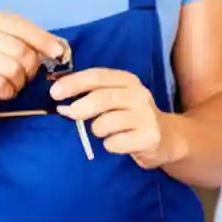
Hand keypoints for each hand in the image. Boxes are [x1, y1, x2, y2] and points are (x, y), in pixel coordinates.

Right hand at [0, 10, 66, 119]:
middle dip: (30, 67)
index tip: (58, 53)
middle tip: (26, 75)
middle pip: (20, 49)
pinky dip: (8, 91)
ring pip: (12, 68)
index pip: (21, 25)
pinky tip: (3, 90)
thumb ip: (35, 42)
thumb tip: (61, 46)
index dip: (42, 39)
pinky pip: (1, 84)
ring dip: (19, 81)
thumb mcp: (14, 46)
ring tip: (13, 82)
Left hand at [50, 68, 180, 169]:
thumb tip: (60, 103)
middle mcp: (138, 95)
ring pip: (107, 122)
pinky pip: (116, 143)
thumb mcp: (116, 98)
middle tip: (69, 114)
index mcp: (127, 80)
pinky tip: (116, 144)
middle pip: (102, 98)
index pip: (97, 76)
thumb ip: (91, 95)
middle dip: (80, 107)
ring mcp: (145, 116)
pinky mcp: (149, 137)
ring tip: (103, 132)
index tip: (54, 93)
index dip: (73, 83)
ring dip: (97, 129)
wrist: (166, 138)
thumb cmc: (131, 117)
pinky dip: (109, 145)